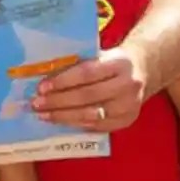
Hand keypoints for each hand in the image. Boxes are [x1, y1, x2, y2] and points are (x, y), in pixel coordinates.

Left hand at [31, 45, 147, 131]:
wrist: (144, 69)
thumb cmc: (112, 60)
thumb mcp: (100, 53)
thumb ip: (78, 62)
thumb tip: (43, 73)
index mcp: (120, 62)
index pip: (87, 73)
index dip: (63, 81)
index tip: (41, 87)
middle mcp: (128, 85)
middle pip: (87, 96)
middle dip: (58, 101)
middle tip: (36, 104)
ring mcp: (130, 106)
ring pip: (91, 115)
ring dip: (63, 116)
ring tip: (43, 115)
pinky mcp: (128, 121)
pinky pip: (97, 127)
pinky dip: (76, 124)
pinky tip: (60, 121)